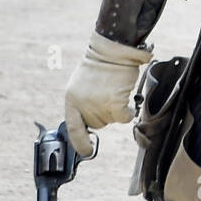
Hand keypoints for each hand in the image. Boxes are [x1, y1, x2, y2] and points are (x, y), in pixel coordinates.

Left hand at [64, 32, 151, 157]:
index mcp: (72, 100)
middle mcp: (83, 105)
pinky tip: (128, 99)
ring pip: (112, 120)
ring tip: (116, 90)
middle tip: (107, 95)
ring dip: (117, 110)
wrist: (112, 49)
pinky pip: (124, 117)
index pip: (73, 129)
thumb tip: (90, 123)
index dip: (80, 143)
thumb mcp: (81, 85)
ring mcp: (98, 105)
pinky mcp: (114, 103)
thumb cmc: (99, 64)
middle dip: (104, 114)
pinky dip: (129, 111)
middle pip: (97, 124)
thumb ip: (82, 103)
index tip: (87, 152)